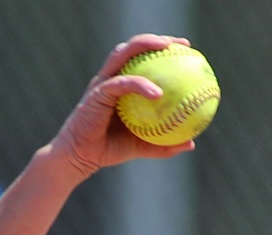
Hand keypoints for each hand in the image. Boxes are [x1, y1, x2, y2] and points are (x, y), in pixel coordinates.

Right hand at [47, 34, 197, 176]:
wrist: (80, 158)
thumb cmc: (109, 149)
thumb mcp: (142, 146)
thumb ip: (164, 144)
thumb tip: (191, 143)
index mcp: (121, 85)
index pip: (141, 58)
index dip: (162, 48)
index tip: (187, 49)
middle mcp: (111, 78)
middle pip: (132, 47)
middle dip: (155, 39)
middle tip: (181, 44)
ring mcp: (102, 83)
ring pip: (122, 54)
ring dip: (143, 45)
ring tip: (165, 47)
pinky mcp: (96, 94)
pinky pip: (120, 84)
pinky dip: (139, 84)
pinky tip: (157, 92)